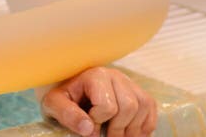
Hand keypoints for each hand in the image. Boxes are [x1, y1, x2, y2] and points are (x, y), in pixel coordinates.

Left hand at [39, 67, 157, 136]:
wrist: (71, 94)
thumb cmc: (64, 99)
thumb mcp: (55, 105)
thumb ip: (67, 114)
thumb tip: (88, 129)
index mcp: (94, 75)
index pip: (108, 106)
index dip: (98, 123)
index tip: (88, 128)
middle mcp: (114, 75)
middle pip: (129, 106)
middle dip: (118, 129)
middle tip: (106, 136)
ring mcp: (128, 82)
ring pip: (143, 106)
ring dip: (132, 129)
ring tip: (116, 134)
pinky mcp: (138, 92)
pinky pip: (151, 109)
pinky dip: (143, 126)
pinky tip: (129, 132)